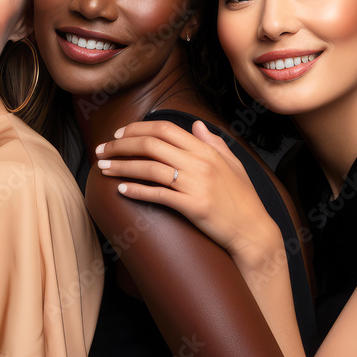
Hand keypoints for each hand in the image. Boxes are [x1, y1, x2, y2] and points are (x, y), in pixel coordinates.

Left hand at [95, 120, 281, 266]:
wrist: (254, 231)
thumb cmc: (243, 199)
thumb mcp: (232, 164)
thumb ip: (213, 143)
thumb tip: (196, 125)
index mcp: (206, 150)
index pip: (165, 128)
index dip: (137, 128)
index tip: (118, 134)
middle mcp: (200, 163)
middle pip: (151, 144)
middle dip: (120, 145)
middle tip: (102, 151)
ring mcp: (196, 185)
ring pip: (149, 168)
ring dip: (122, 166)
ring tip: (103, 169)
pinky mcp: (193, 207)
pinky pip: (158, 195)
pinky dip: (137, 190)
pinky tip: (121, 189)